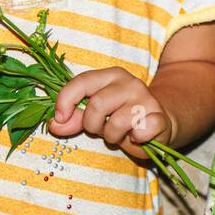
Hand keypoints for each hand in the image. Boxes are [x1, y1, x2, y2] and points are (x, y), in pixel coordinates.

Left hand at [47, 68, 172, 158]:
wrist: (158, 124)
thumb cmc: (121, 118)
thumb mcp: (94, 116)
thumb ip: (74, 118)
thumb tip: (55, 124)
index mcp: (110, 75)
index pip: (82, 81)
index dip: (66, 101)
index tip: (59, 119)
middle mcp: (128, 82)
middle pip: (97, 104)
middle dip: (91, 124)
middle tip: (100, 129)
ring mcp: (146, 99)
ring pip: (117, 122)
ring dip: (112, 136)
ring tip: (119, 134)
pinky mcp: (160, 118)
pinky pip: (143, 131)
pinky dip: (136, 139)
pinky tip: (137, 137)